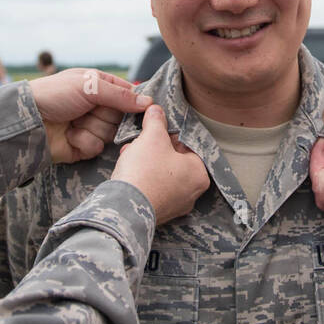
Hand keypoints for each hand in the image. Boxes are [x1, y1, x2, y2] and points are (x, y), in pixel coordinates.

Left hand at [31, 69, 152, 163]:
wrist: (27, 121)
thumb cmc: (54, 95)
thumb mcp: (89, 86)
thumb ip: (120, 95)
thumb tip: (149, 104)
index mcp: (101, 86)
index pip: (130, 95)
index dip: (134, 103)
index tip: (140, 108)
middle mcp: (98, 106)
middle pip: (123, 117)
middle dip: (105, 116)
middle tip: (87, 110)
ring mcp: (91, 126)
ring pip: (111, 133)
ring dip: (91, 128)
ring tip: (73, 122)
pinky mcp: (84, 146)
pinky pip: (97, 147)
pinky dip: (83, 142)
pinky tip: (69, 135)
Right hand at [112, 105, 209, 224]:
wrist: (123, 208)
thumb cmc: (145, 171)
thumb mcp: (152, 137)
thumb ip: (156, 121)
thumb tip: (156, 110)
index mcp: (200, 174)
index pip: (189, 146)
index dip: (170, 134)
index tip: (156, 130)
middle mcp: (192, 193)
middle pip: (175, 160)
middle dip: (155, 148)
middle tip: (141, 142)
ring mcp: (175, 206)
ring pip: (162, 174)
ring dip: (146, 161)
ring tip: (130, 153)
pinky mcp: (158, 213)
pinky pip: (153, 189)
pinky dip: (142, 178)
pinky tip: (128, 170)